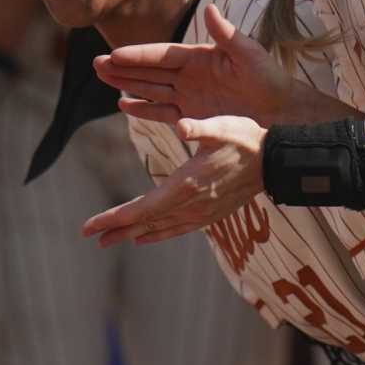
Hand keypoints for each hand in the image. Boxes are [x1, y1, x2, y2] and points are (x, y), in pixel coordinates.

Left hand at [81, 116, 266, 247]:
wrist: (276, 161)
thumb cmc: (246, 138)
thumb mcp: (222, 126)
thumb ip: (200, 127)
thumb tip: (181, 124)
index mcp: (187, 185)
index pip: (142, 208)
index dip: (114, 218)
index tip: (89, 226)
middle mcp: (192, 205)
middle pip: (145, 223)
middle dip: (115, 229)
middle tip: (89, 236)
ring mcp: (202, 213)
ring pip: (160, 228)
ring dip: (133, 233)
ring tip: (109, 240)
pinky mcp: (211, 214)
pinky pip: (178, 229)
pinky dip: (158, 234)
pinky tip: (145, 237)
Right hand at [96, 1, 316, 125]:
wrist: (280, 112)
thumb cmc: (269, 79)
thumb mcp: (249, 54)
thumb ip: (227, 35)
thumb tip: (210, 8)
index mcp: (200, 57)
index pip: (162, 55)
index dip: (139, 55)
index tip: (115, 53)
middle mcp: (190, 75)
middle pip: (150, 70)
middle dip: (123, 67)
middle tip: (96, 63)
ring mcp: (189, 96)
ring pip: (150, 88)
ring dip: (127, 84)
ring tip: (102, 77)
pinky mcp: (192, 117)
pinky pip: (162, 112)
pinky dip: (144, 109)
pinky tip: (124, 105)